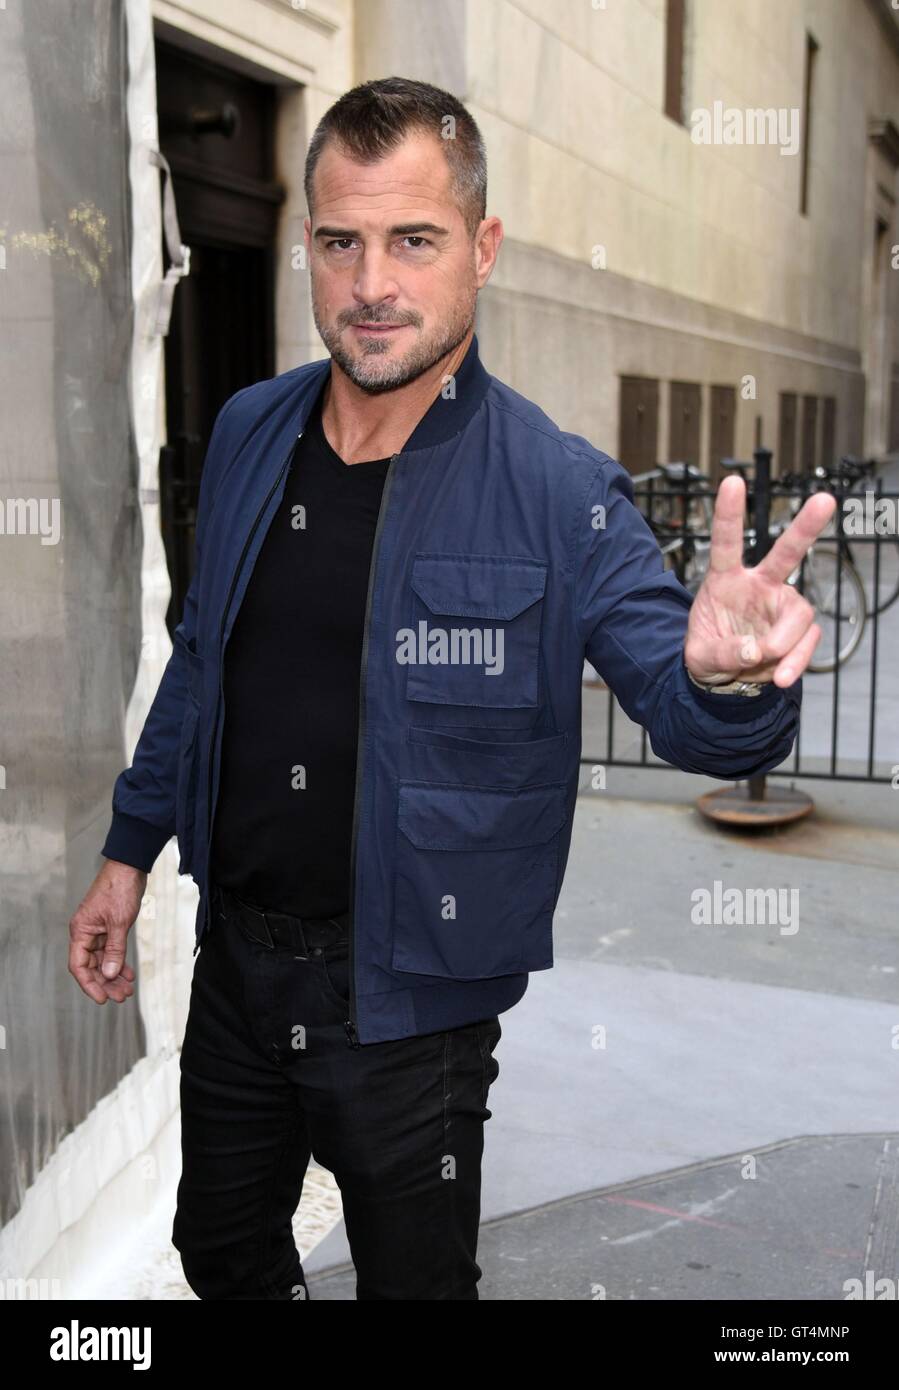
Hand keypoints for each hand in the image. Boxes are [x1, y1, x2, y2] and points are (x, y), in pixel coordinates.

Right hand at [68, 859, 144, 1003]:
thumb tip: (109, 974)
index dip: (89, 985)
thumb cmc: (120, 889)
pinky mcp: (109, 927)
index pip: (79, 966)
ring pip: (103, 961)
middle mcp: (86, 933)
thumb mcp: (119, 922)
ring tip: (127, 989)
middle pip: (92, 966)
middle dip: (105, 983)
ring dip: (114, 975)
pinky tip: (128, 973)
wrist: (130, 866)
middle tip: (122, 996)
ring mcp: (98, 930)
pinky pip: (111, 950)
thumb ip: (114, 950)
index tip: (102, 999)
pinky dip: (119, 962)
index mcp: (81, 931)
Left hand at [684, 475, 836, 687]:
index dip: (729, 514)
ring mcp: (781, 605)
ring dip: (786, 643)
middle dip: (806, 527)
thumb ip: (723, 654)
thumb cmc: (708, 656)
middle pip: (786, 552)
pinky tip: (780, 676)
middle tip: (826, 499)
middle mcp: (758, 585)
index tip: (733, 482)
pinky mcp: (798, 629)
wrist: (725, 682)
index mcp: (724, 580)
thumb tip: (755, 651)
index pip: (726, 543)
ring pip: (799, 613)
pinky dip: (795, 662)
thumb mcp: (700, 659)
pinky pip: (806, 641)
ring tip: (768, 668)